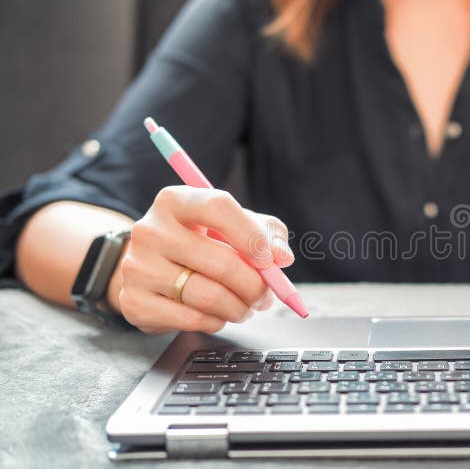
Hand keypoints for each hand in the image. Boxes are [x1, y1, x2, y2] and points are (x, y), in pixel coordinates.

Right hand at [111, 186, 293, 333]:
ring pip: (209, 296)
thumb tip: (281, 257)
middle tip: (265, 295)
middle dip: (255, 286)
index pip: (219, 208)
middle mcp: (151, 230)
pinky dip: (216, 321)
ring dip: (239, 308)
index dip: (252, 236)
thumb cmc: (200, 241)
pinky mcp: (135, 302)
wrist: (148, 267)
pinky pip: (192, 320)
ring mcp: (138, 267)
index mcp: (175, 201)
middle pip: (221, 262)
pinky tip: (219, 314)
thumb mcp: (234, 226)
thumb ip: (266, 233)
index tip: (270, 261)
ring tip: (245, 306)